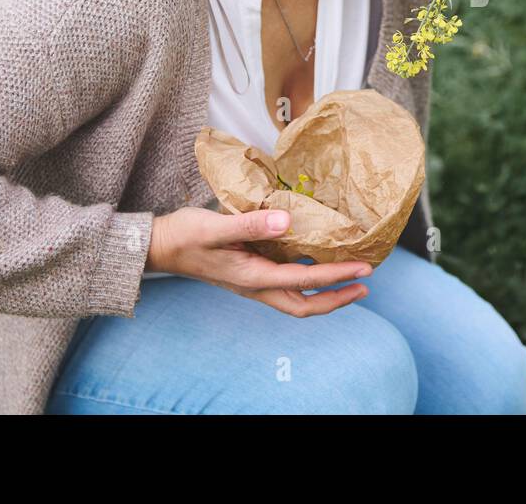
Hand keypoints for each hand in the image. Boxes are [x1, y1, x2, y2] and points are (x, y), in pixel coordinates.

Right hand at [148, 206, 371, 316]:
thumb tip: (287, 221)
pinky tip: (316, 258)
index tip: (364, 269)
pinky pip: (286, 281)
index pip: (305, 281)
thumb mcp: (216, 227)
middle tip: (365, 283)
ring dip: (325, 291)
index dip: (337, 276)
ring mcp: (253, 281)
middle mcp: (257, 285)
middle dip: (338, 297)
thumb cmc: (185, 236)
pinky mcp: (250, 272)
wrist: (159, 246)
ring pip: (296, 296)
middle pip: (304, 304)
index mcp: (253, 278)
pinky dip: (307, 277)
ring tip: (350, 277)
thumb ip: (251, 225)